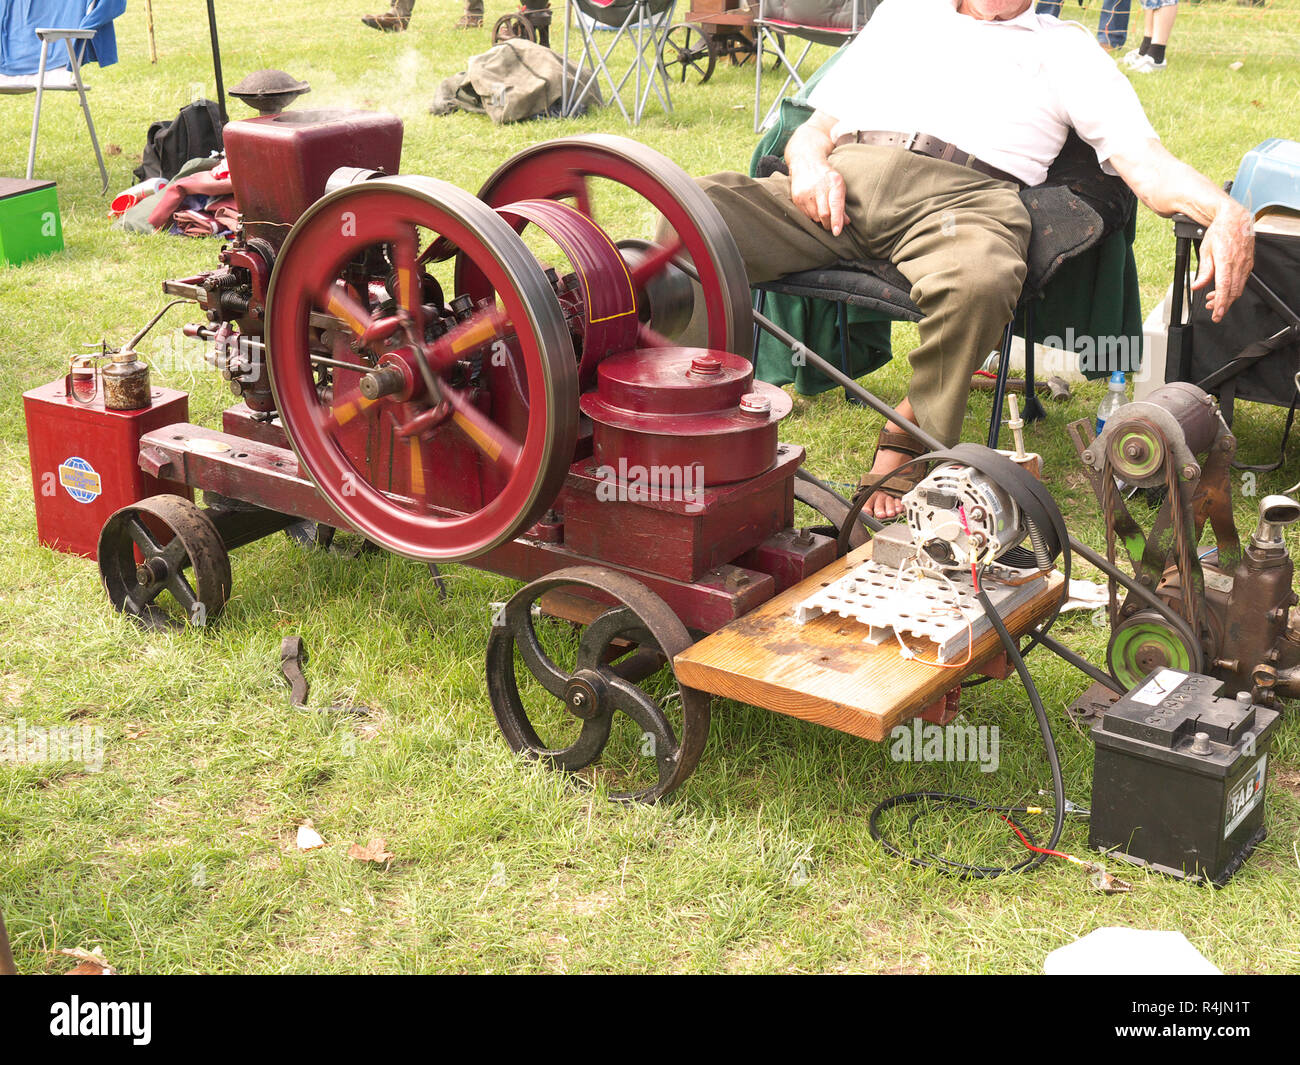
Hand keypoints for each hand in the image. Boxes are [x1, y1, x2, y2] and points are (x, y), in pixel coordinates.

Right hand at [789, 158, 847, 235]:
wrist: (806, 162)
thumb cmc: (826, 176)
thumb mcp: (838, 185)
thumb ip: (841, 204)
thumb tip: (845, 222)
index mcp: (833, 183)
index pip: (835, 205)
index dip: (836, 220)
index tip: (837, 232)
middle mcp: (819, 187)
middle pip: (824, 214)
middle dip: (828, 224)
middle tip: (831, 226)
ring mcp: (806, 193)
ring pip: (814, 217)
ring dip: (819, 219)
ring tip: (821, 210)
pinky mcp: (797, 198)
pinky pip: (805, 215)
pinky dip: (811, 215)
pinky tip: (812, 206)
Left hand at [1192, 202, 1254, 321]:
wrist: (1235, 219)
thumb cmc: (1219, 232)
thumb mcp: (1205, 250)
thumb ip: (1203, 271)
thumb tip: (1198, 286)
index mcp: (1226, 261)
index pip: (1224, 287)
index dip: (1221, 303)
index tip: (1217, 314)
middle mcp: (1238, 263)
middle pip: (1233, 291)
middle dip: (1223, 304)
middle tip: (1212, 311)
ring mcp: (1246, 263)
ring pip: (1239, 288)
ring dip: (1227, 297)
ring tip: (1213, 301)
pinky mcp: (1249, 263)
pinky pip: (1242, 280)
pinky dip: (1233, 288)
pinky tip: (1223, 289)